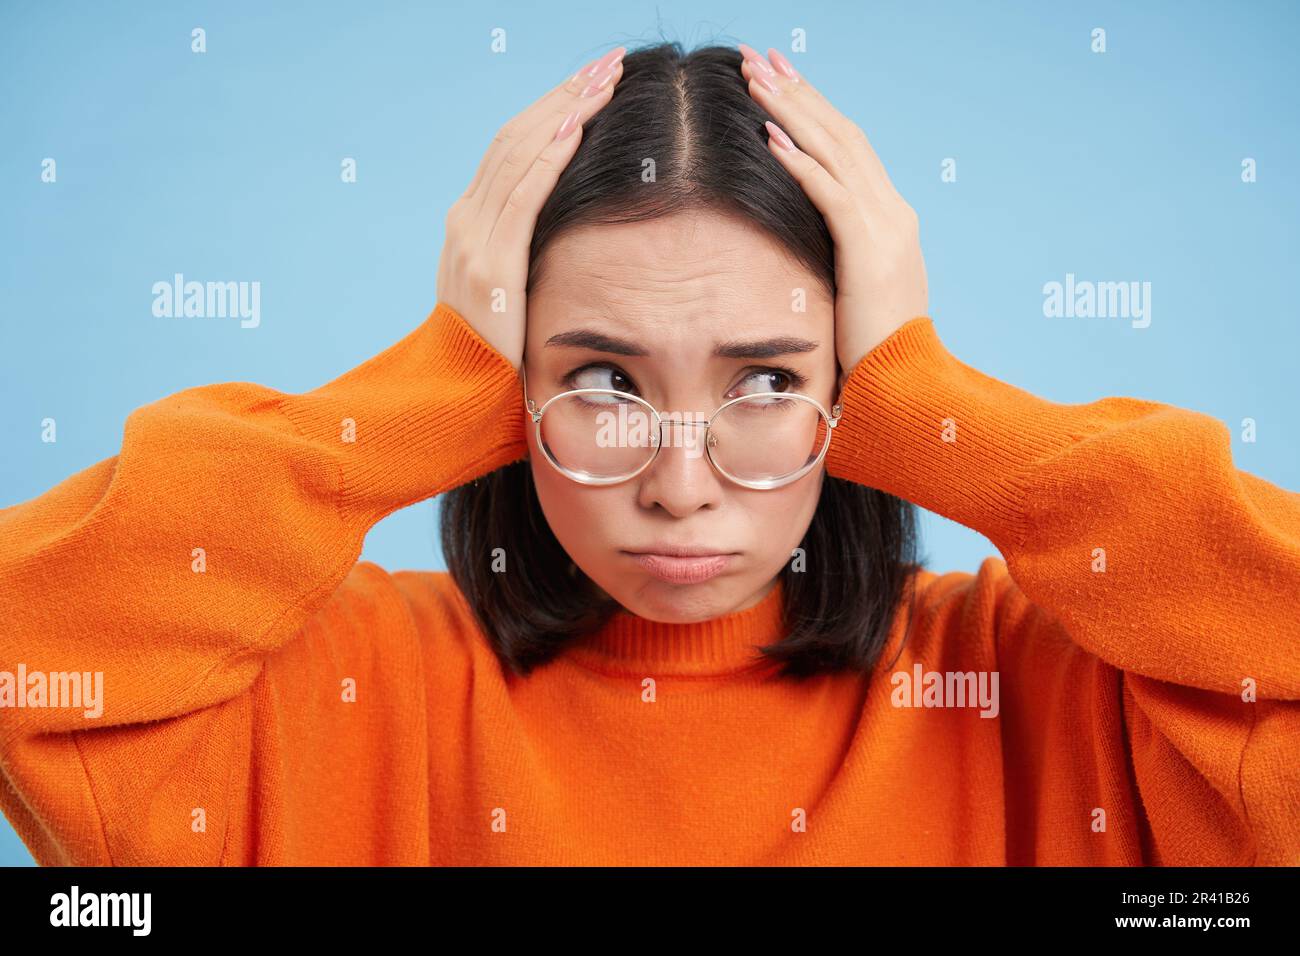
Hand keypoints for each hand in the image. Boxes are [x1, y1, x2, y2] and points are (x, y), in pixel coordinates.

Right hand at [436, 46, 626, 370]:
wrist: (454, 398)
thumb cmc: (493, 352)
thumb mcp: (510, 290)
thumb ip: (528, 254)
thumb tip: (573, 230)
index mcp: (471, 221)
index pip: (514, 147)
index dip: (553, 108)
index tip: (592, 80)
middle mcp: (466, 220)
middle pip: (518, 137)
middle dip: (565, 95)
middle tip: (606, 61)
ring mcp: (473, 240)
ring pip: (520, 154)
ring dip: (565, 110)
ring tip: (603, 78)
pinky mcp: (490, 267)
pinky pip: (522, 196)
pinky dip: (549, 156)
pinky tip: (576, 125)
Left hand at [738, 44, 928, 389]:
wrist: (906, 386)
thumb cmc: (874, 353)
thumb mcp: (854, 293)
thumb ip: (837, 259)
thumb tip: (803, 248)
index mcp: (890, 220)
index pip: (849, 149)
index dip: (815, 112)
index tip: (781, 82)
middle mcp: (893, 212)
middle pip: (841, 135)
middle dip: (800, 93)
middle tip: (762, 58)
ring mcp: (885, 228)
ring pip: (835, 152)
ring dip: (793, 113)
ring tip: (757, 80)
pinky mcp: (868, 251)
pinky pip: (831, 194)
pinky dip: (801, 164)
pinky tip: (771, 139)